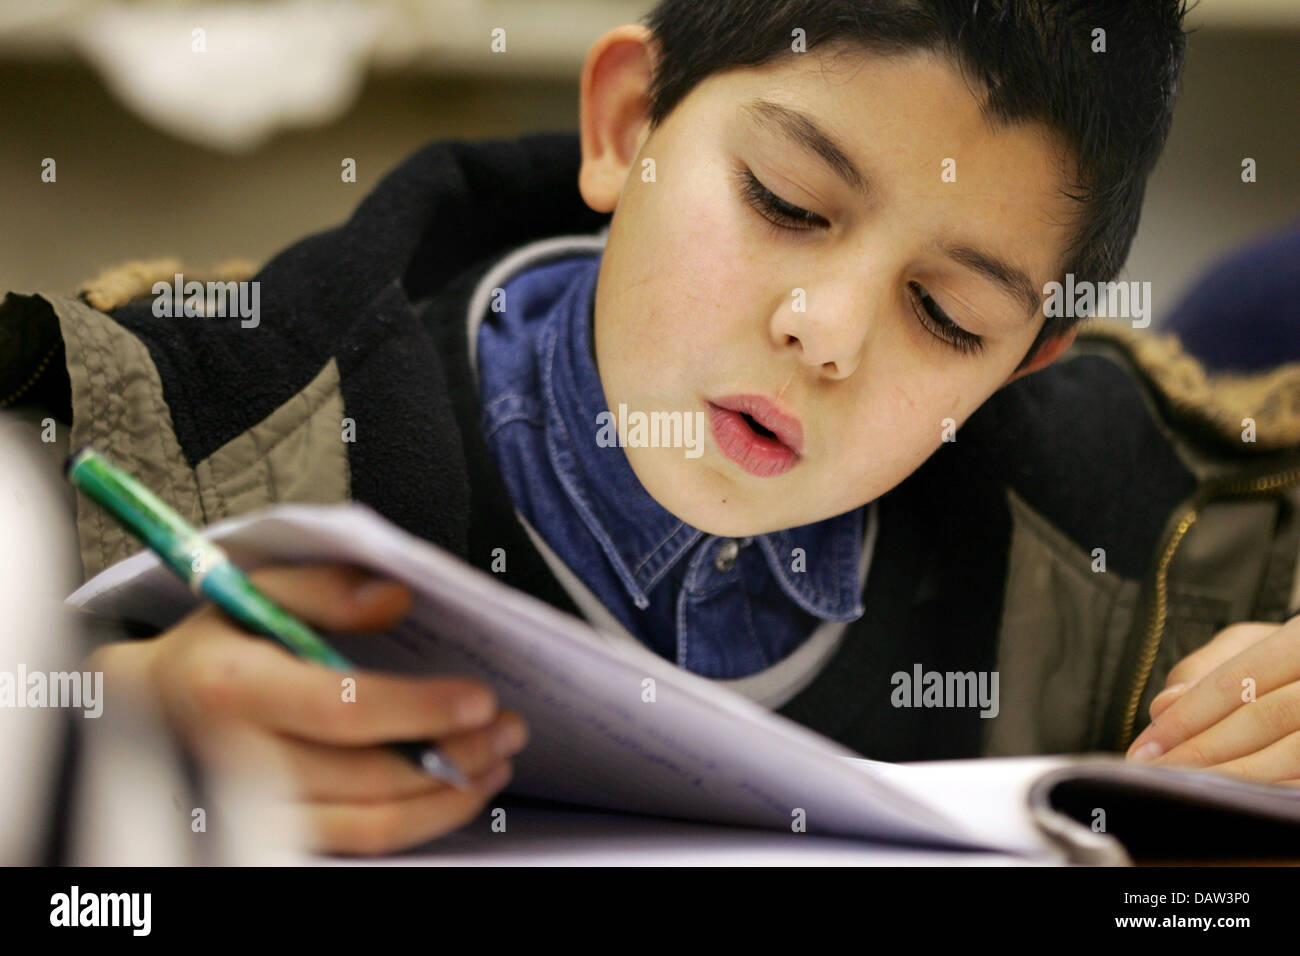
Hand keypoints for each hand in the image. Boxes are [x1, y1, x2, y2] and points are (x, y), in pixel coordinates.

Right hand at [86, 564, 527, 853]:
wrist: (146, 708)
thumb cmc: (215, 643)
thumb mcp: (257, 591)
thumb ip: (325, 588)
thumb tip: (394, 599)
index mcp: (238, 687)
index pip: (342, 709)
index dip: (418, 709)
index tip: (479, 699)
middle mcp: (243, 757)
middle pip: (368, 774)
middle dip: (453, 754)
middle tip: (509, 728)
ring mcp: (259, 806)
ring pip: (372, 821)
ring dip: (449, 795)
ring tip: (498, 760)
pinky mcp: (281, 830)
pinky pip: (361, 841)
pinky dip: (421, 821)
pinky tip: (460, 789)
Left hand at [1125, 616, 1299, 784]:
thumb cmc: (1280, 660)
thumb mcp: (1243, 647)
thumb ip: (1200, 672)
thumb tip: (1162, 708)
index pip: (1235, 682)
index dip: (1186, 718)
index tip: (1145, 749)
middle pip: (1265, 719)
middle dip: (1204, 751)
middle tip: (1158, 775)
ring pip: (1292, 756)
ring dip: (1235, 777)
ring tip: (1188, 790)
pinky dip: (1270, 790)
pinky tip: (1236, 800)